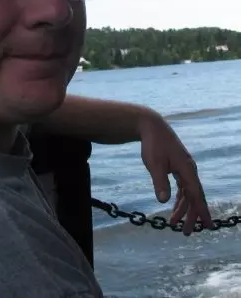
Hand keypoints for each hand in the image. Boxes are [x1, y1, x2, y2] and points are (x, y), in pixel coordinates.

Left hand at [138, 111, 212, 235]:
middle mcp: (189, 170)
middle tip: (185, 232)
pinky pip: (182, 186)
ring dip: (183, 208)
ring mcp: (184, 168)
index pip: (196, 195)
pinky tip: (174, 206)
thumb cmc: (153, 145)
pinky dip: (179, 198)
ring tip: (174, 222)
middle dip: (191, 215)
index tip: (207, 226)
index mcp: (187, 170)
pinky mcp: (178, 166)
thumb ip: (160, 182)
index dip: (201, 211)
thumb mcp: (154, 164)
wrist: (151, 127)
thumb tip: (164, 201)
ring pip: (187, 193)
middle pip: (193, 197)